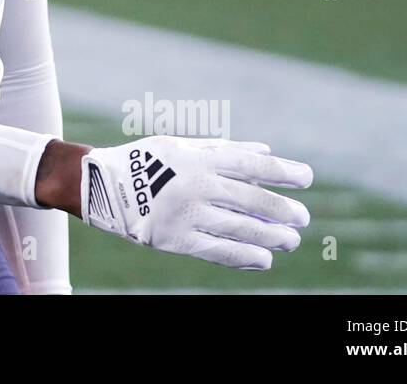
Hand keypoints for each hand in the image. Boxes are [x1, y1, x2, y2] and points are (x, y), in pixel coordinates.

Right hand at [80, 136, 312, 270]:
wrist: (100, 185)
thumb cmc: (148, 162)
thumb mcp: (183, 146)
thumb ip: (224, 150)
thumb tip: (266, 152)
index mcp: (198, 157)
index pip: (251, 164)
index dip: (282, 171)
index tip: (306, 177)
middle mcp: (195, 184)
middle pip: (252, 199)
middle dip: (283, 209)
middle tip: (302, 217)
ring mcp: (186, 214)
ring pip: (240, 228)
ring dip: (271, 236)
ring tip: (290, 240)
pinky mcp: (176, 239)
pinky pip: (218, 251)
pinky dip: (245, 256)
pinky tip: (263, 259)